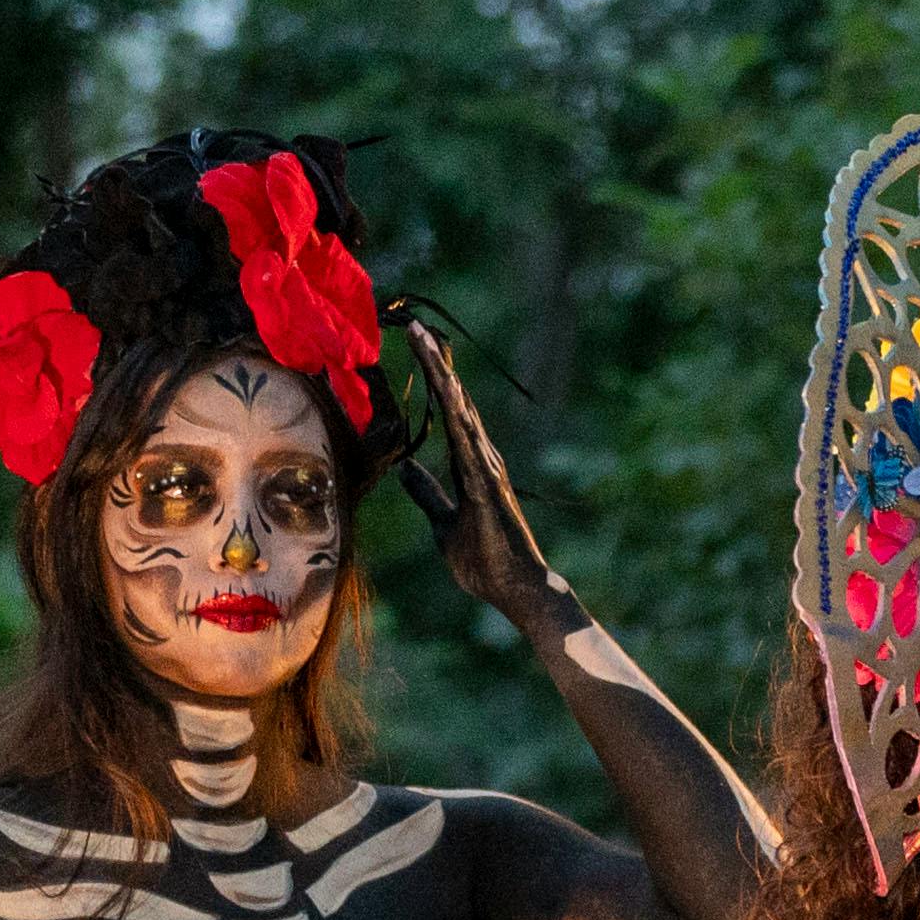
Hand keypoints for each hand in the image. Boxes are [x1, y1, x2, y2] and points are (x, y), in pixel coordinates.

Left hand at [400, 312, 573, 636]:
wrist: (515, 590)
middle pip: (454, 402)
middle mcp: (481, 458)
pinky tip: (447, 391)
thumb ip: (426, 493)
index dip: (431, 380)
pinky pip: (469, 444)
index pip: (446, 413)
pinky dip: (458, 416)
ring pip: (462, 413)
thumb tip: (404, 468)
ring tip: (426, 344)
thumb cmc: (484, 561)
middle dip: (435, 364)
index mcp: (469, 465)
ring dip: (444, 378)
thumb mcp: (443, 523)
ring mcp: (487, 469)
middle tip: (415, 328)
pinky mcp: (488, 487)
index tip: (415, 347)